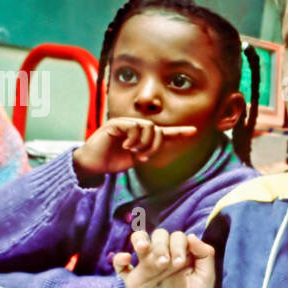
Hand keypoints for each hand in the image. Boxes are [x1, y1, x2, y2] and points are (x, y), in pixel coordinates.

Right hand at [73, 117, 196, 178]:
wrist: (93, 164)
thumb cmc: (111, 161)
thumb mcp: (134, 158)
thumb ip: (146, 152)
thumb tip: (153, 151)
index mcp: (141, 135)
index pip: (162, 132)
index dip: (178, 132)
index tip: (193, 131)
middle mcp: (135, 126)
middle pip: (157, 129)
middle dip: (155, 145)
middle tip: (143, 157)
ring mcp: (125, 123)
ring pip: (148, 126)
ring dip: (145, 143)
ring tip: (134, 152)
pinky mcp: (115, 124)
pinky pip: (134, 126)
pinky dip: (134, 139)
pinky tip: (127, 147)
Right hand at [112, 228, 214, 287]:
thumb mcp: (206, 279)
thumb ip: (205, 255)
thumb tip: (192, 235)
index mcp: (182, 256)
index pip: (177, 237)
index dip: (178, 244)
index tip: (179, 263)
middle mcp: (165, 258)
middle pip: (159, 235)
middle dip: (161, 245)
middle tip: (165, 264)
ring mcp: (147, 268)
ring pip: (139, 241)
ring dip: (140, 240)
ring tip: (142, 249)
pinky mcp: (133, 280)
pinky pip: (120, 265)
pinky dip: (119, 258)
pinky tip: (126, 259)